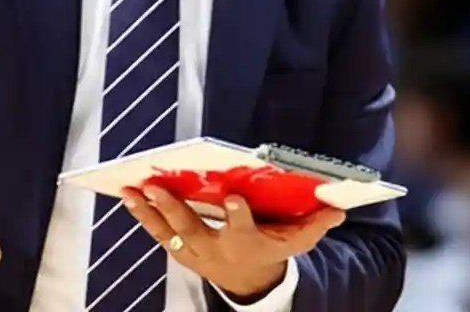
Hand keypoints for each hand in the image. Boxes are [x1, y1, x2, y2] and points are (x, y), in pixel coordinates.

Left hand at [124, 186, 344, 301]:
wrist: (250, 283)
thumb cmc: (272, 251)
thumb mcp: (297, 241)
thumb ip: (315, 225)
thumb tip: (339, 209)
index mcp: (247, 243)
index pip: (242, 228)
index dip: (237, 214)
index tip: (232, 197)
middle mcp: (217, 250)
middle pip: (194, 229)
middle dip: (174, 208)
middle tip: (156, 187)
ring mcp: (196, 252)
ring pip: (169, 231)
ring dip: (149, 211)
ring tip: (131, 189)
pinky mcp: (181, 250)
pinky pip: (159, 233)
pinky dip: (143, 216)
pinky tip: (129, 196)